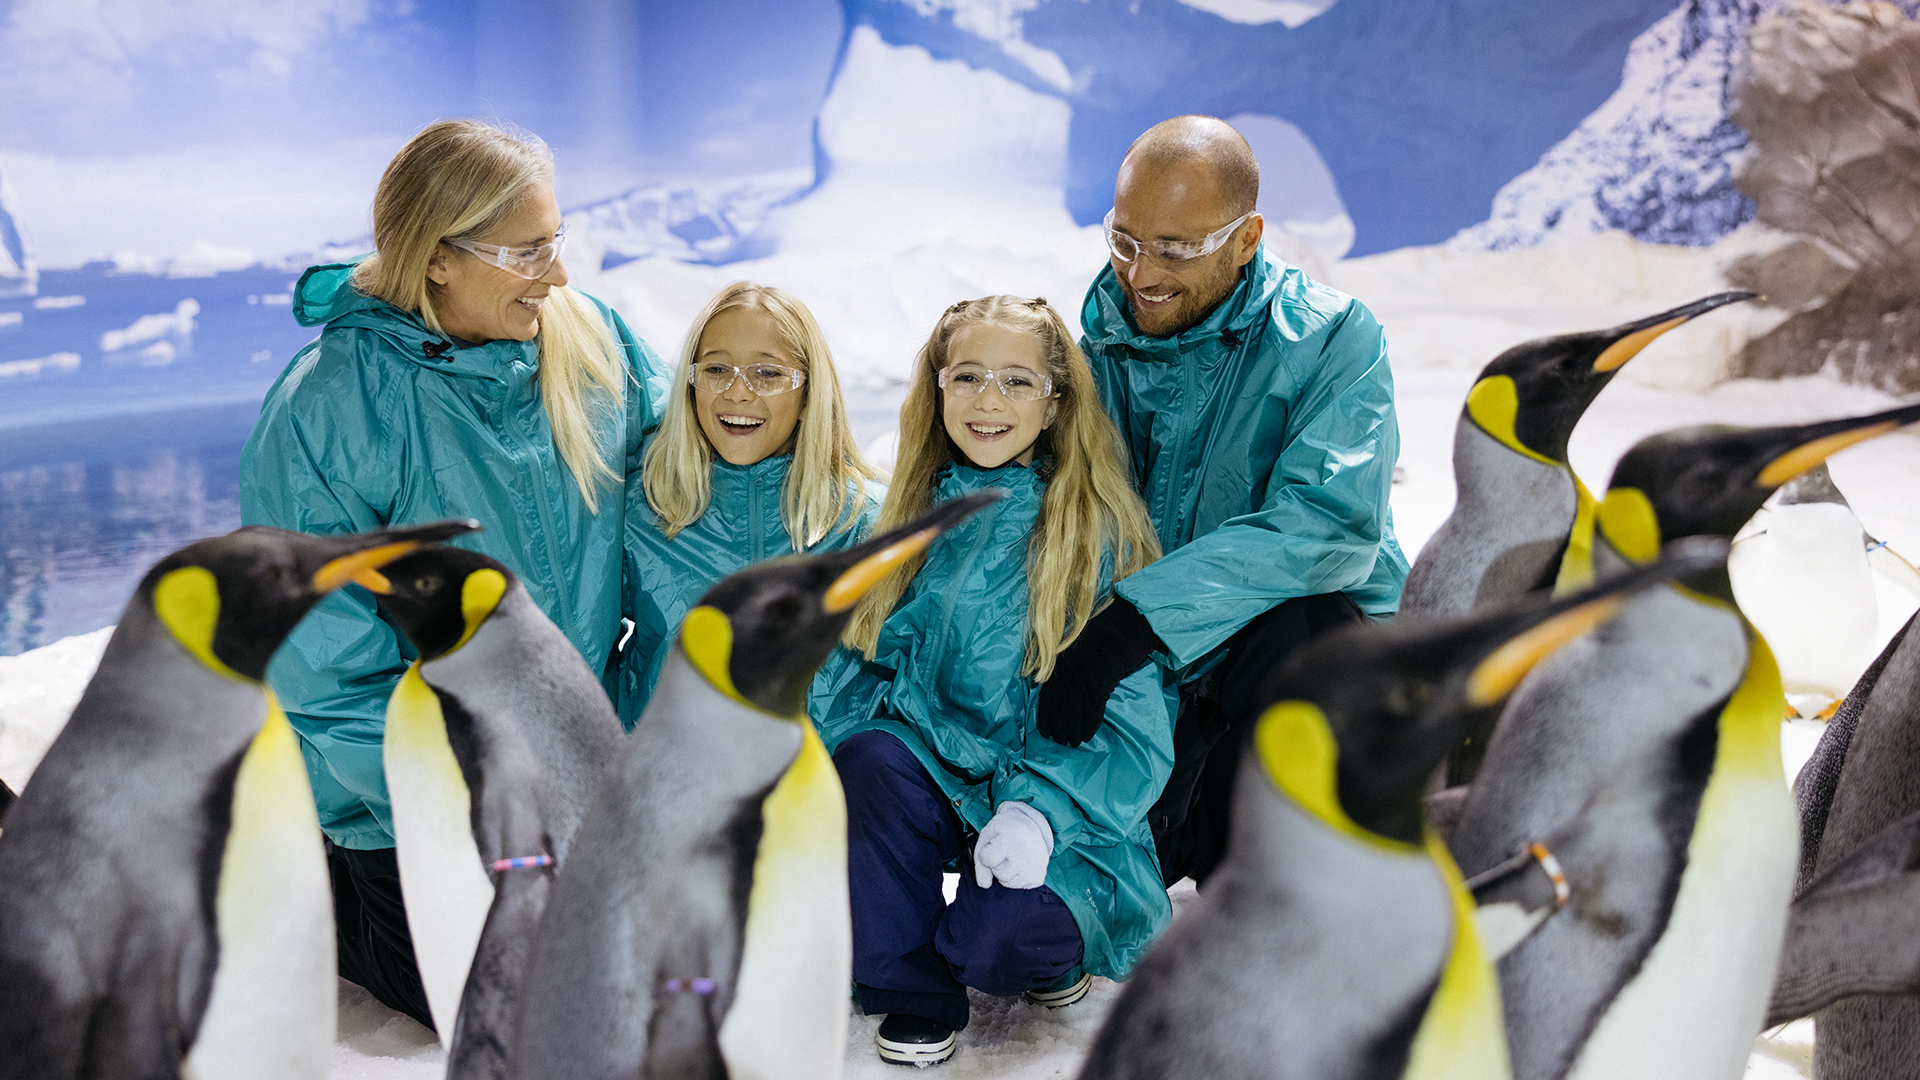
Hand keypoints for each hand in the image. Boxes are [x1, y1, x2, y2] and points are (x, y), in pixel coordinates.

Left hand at [973, 802, 1053, 889]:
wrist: (1033, 825)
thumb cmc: (1006, 831)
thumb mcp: (988, 836)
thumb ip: (980, 861)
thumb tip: (984, 885)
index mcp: (1011, 840)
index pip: (987, 859)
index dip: (986, 853)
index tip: (994, 844)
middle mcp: (1026, 855)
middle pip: (999, 873)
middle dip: (997, 864)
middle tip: (1005, 851)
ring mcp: (1034, 868)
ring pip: (1008, 882)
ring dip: (1005, 873)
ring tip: (1013, 857)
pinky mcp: (1038, 878)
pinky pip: (1019, 886)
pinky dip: (1016, 878)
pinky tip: (1021, 864)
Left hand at [1036, 599, 1161, 746]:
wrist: (1124, 622)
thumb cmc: (1103, 630)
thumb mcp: (1076, 644)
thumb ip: (1068, 663)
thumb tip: (1067, 683)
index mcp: (1058, 662)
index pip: (1046, 696)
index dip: (1046, 716)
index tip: (1045, 730)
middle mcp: (1066, 673)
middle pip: (1058, 708)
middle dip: (1058, 728)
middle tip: (1060, 741)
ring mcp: (1081, 680)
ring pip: (1073, 714)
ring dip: (1073, 731)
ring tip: (1073, 742)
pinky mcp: (1099, 684)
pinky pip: (1092, 711)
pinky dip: (1090, 725)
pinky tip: (1088, 736)